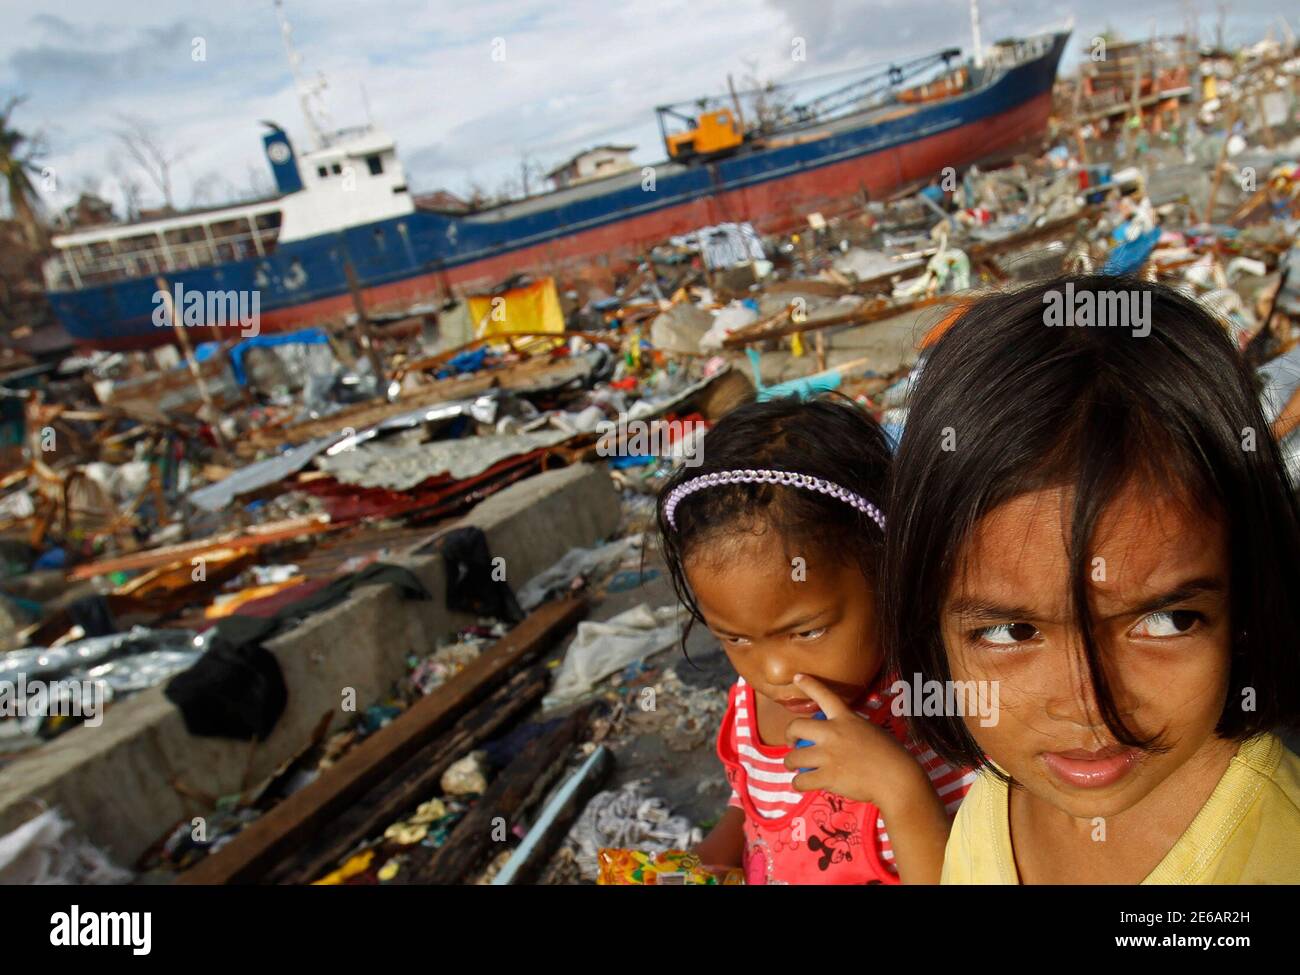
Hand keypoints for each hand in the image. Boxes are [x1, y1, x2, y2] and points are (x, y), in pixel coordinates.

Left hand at [783, 673, 930, 815]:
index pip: (824, 695)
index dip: (808, 684)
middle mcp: (833, 733)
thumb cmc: (891, 756)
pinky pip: (801, 780)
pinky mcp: (828, 777)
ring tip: (794, 767)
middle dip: (788, 735)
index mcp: (846, 718)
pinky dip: (798, 783)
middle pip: (796, 726)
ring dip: (790, 763)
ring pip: (793, 757)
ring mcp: (828, 755)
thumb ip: (851, 730)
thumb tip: (839, 738)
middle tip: (791, 743)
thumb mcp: (871, 731)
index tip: (797, 677)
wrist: (897, 779)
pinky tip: (801, 783)